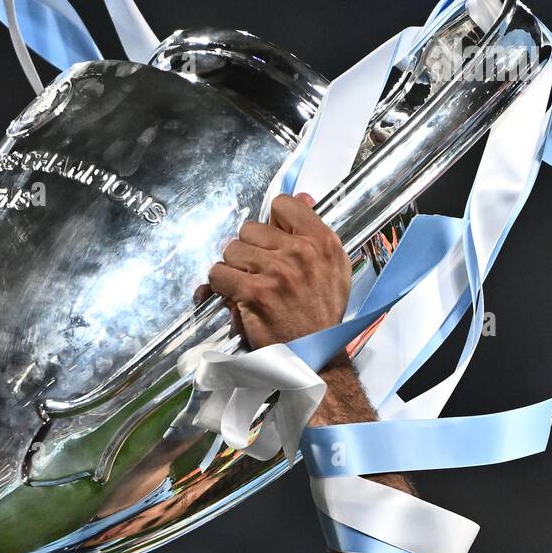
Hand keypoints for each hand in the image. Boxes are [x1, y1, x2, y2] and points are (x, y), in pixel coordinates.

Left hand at [201, 193, 351, 349]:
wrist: (312, 356)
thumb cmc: (320, 315)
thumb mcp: (332, 269)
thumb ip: (314, 232)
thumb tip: (302, 196)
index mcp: (322, 242)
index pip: (284, 204)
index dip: (272, 223)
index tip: (272, 241)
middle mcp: (301, 253)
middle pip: (251, 228)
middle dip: (250, 249)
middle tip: (259, 271)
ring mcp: (277, 272)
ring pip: (232, 249)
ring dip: (234, 268)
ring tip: (248, 285)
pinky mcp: (254, 293)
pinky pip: (219, 273)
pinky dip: (220, 285)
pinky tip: (234, 296)